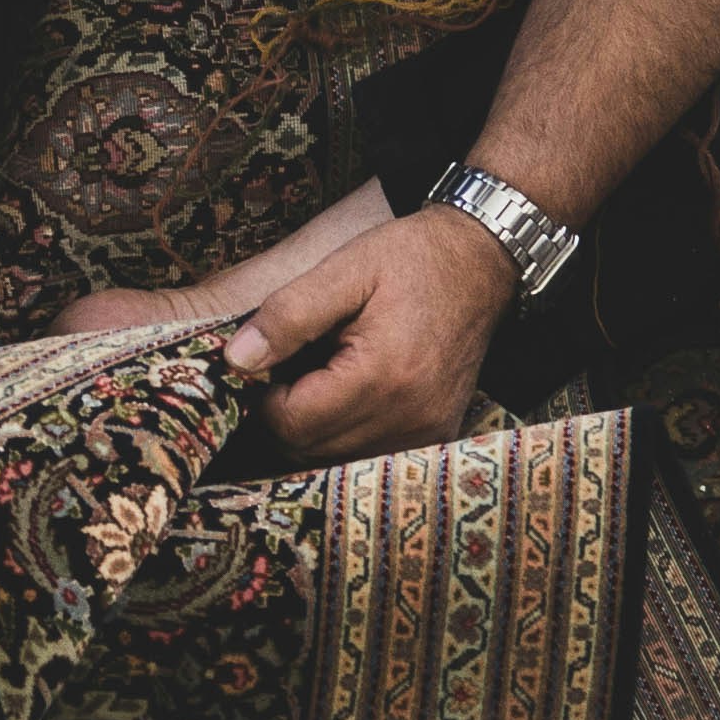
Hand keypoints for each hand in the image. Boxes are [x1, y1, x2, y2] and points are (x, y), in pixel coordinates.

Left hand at [229, 205, 513, 459]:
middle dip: (289, 413)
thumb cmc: (412, 259)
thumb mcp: (345, 269)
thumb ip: (287, 316)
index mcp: (382, 376)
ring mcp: (427, 433)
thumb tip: (238, 360)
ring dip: (316, 426)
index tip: (274, 361)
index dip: (266, 398)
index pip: (291, 424)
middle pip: (310, 450)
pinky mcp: (436, 435)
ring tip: (328, 373)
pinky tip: (354, 390)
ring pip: (336, 460)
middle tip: (299, 364)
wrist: (482, 262)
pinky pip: (368, 454)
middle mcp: (409, 418)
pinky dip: (347, 432)